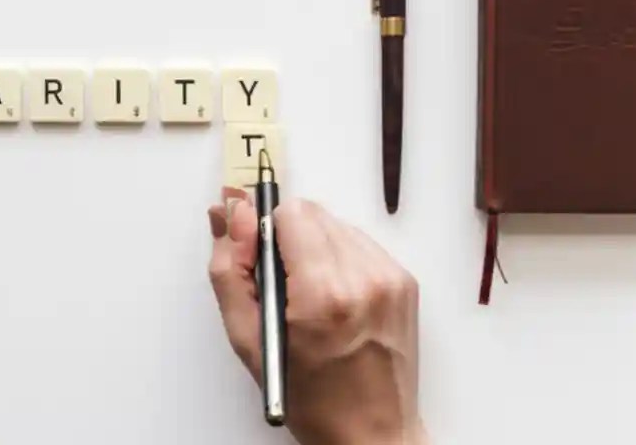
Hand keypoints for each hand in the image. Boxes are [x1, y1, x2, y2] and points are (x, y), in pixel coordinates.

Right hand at [208, 195, 425, 444]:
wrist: (372, 434)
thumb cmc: (311, 399)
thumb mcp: (249, 339)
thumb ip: (231, 270)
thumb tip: (230, 216)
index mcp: (323, 295)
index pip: (290, 213)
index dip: (265, 231)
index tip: (260, 260)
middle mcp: (364, 278)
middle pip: (313, 212)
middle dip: (288, 238)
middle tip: (283, 285)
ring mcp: (390, 278)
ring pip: (336, 224)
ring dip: (315, 248)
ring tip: (310, 297)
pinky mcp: (405, 281)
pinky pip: (361, 244)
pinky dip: (340, 260)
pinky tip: (334, 299)